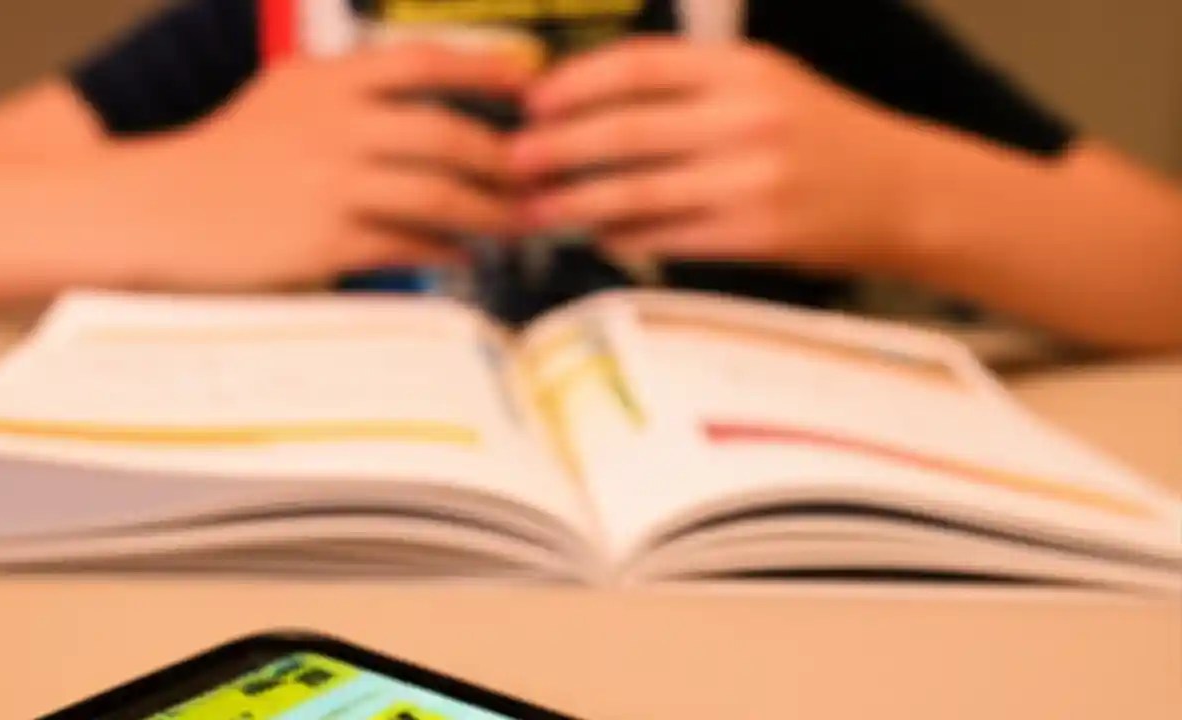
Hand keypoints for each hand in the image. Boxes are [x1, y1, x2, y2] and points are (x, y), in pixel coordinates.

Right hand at [125, 45, 530, 288]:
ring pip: (437, 192)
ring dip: (488, 211)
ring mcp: (330, 181)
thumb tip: (424, 105)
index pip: (423, 62)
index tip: (531, 86)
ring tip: (514, 223)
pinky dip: (445, 250)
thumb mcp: (283, 101)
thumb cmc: (223, 159)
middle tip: (533, 176)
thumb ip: (348, 96)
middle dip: (502, 159)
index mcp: (326, 80)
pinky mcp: (324, 238)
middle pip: (446, 133)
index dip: (486, 71)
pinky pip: (407, 242)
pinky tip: (464, 257)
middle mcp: (334, 123)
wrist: (153, 210)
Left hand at [510, 39, 917, 272]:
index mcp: (744, 70)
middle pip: (627, 130)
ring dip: (576, 203)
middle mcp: (746, 118)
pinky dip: (626, 238)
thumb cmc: (825, 138)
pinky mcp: (757, 233)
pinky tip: (599, 238)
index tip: (533, 101)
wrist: (906, 192)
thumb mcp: (770, 85)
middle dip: (558, 147)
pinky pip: (670, 236)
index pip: (640, 64)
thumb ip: (694, 88)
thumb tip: (597, 109)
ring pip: (639, 191)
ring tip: (535, 211)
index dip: (577, 83)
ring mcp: (752, 178)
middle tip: (512, 161)